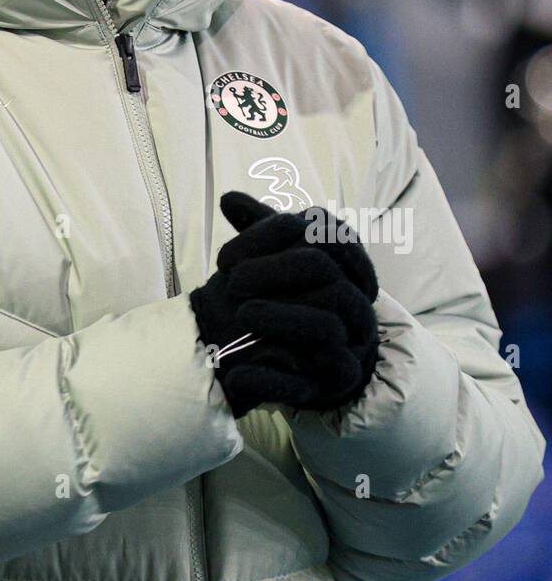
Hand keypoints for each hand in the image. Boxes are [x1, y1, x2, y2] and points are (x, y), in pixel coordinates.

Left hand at [189, 192, 379, 417]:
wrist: (324, 356)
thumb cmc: (298, 295)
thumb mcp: (283, 258)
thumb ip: (261, 228)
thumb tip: (228, 197)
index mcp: (345, 260)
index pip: (315, 231)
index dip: (267, 238)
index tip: (225, 258)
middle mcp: (355, 297)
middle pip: (322, 270)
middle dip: (273, 272)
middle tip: (231, 283)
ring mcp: (352, 340)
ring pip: (325, 326)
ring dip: (279, 318)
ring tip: (241, 315)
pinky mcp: (340, 380)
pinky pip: (310, 382)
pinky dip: (269, 380)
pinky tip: (234, 378)